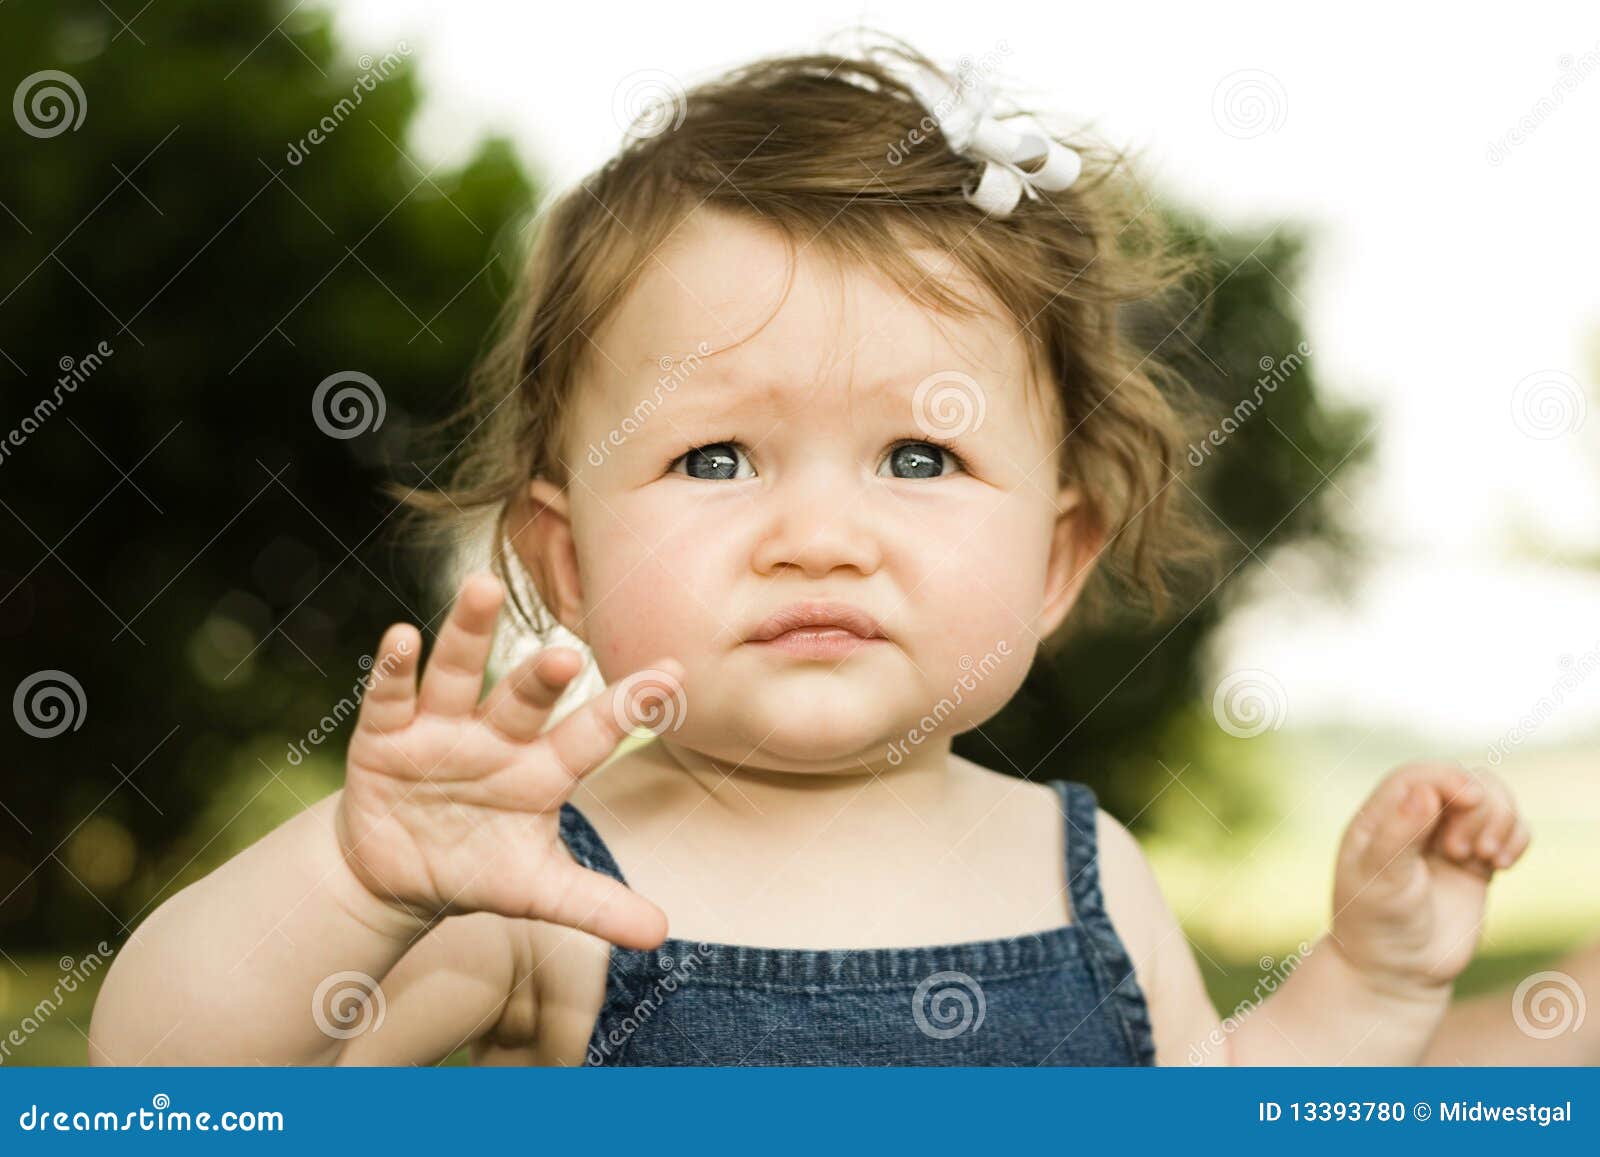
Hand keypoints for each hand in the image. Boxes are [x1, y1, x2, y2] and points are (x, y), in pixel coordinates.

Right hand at [334, 570, 681, 948]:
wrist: (399, 874)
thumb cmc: (479, 866)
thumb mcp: (536, 890)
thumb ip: (595, 904)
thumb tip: (662, 933)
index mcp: (542, 770)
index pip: (592, 735)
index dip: (628, 707)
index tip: (671, 677)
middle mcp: (497, 737)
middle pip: (523, 698)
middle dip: (540, 676)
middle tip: (564, 654)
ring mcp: (440, 730)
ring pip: (458, 674)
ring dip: (468, 633)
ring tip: (481, 589)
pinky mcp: (385, 737)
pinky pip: (390, 697)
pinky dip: (394, 669)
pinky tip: (402, 637)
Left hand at [1331, 761, 1529, 997]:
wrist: (1397, 971)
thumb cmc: (1375, 923)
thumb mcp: (1381, 880)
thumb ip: (1399, 834)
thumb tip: (1424, 791)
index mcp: (1381, 816)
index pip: (1420, 775)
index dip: (1450, 778)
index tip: (1470, 799)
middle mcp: (1415, 821)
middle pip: (1462, 781)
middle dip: (1477, 808)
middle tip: (1459, 853)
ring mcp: (1448, 839)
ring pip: (1491, 798)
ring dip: (1501, 820)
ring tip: (1485, 860)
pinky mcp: (1476, 862)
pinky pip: (1511, 828)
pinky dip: (1518, 837)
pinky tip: (1501, 865)